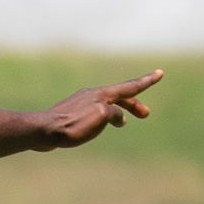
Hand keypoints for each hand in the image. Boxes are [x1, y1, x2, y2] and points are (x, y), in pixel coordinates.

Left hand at [25, 71, 162, 149]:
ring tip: (124, 123)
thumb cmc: (72, 125)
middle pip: (119, 97)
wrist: (43, 130)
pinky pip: (94, 111)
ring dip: (119, 111)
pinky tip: (99, 126)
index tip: (160, 72)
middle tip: (145, 114)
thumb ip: (114, 114)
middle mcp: (92, 95)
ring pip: (107, 104)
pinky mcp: (72, 112)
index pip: (129, 87)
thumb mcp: (100, 117)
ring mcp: (81, 102)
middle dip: (134, 104)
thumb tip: (118, 117)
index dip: (146, 81)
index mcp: (102, 95)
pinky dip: (104, 117)